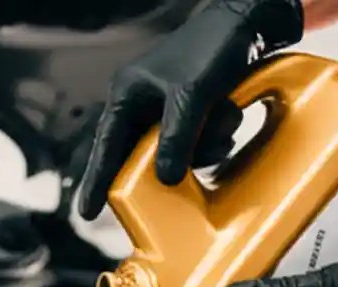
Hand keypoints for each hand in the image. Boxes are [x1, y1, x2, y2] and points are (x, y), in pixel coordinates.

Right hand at [74, 0, 303, 220]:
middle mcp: (144, 104)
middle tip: (183, 179)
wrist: (250, 23)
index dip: (97, 180)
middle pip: (146, 155)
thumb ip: (177, 137)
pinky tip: (230, 118)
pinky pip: (198, 144)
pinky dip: (217, 138)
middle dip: (175, 158)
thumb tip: (168, 178)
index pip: (107, 145)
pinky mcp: (195, 114)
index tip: (86, 212)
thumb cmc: (213, 47)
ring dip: (205, 145)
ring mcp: (170, 110)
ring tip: (224, 117)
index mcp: (128, 93)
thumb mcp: (192, 95)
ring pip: (178, 153)